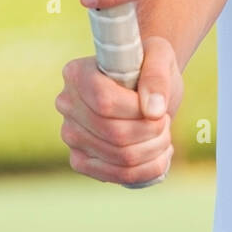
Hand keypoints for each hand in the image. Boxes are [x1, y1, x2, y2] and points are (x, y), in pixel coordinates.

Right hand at [55, 36, 181, 185]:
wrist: (143, 87)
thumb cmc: (149, 65)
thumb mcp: (160, 56)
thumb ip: (157, 76)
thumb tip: (153, 111)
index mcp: (77, 73)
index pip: (105, 101)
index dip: (137, 109)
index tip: (158, 106)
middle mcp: (67, 104)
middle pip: (114, 133)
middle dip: (151, 131)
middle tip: (165, 121)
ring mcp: (71, 135)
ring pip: (120, 157)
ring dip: (154, 150)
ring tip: (164, 136)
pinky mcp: (80, 160)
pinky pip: (117, 176)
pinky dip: (148, 170)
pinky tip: (158, 154)